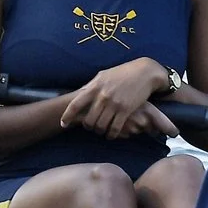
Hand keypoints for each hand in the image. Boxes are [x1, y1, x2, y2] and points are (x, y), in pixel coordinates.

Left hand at [58, 57, 176, 137]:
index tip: (63, 124)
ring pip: (101, 126)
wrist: (144, 72)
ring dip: (100, 131)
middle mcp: (102, 96)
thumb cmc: (122, 73)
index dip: (67, 116)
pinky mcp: (126, 110)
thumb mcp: (103, 75)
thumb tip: (80, 93)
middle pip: (88, 120)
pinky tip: (111, 135)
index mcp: (94, 87)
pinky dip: (112, 135)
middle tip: (91, 127)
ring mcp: (114, 104)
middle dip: (88, 127)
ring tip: (101, 131)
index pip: (75, 104)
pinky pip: (115, 128)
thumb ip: (91, 86)